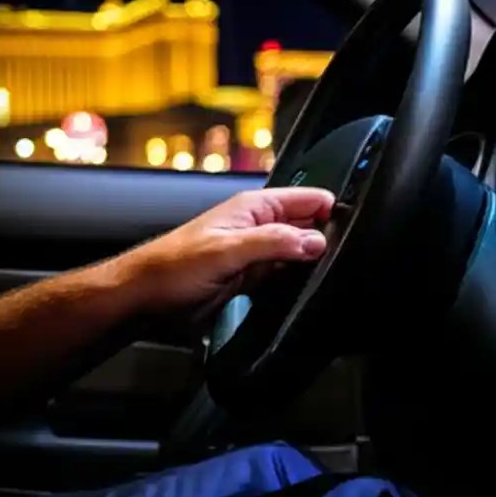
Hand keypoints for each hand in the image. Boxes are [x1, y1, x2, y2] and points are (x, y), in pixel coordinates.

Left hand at [117, 187, 334, 316]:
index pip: (307, 198)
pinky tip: (306, 290)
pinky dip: (296, 281)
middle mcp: (259, 226)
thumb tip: (316, 240)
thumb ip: (274, 243)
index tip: (350, 231)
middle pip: (308, 226)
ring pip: (299, 252)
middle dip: (325, 238)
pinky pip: (285, 275)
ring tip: (329, 275)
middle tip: (342, 258)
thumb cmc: (173, 267)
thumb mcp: (227, 251)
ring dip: (312, 262)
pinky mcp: (252, 277)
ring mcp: (256, 252)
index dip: (330, 211)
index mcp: (254, 207)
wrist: (145, 298)